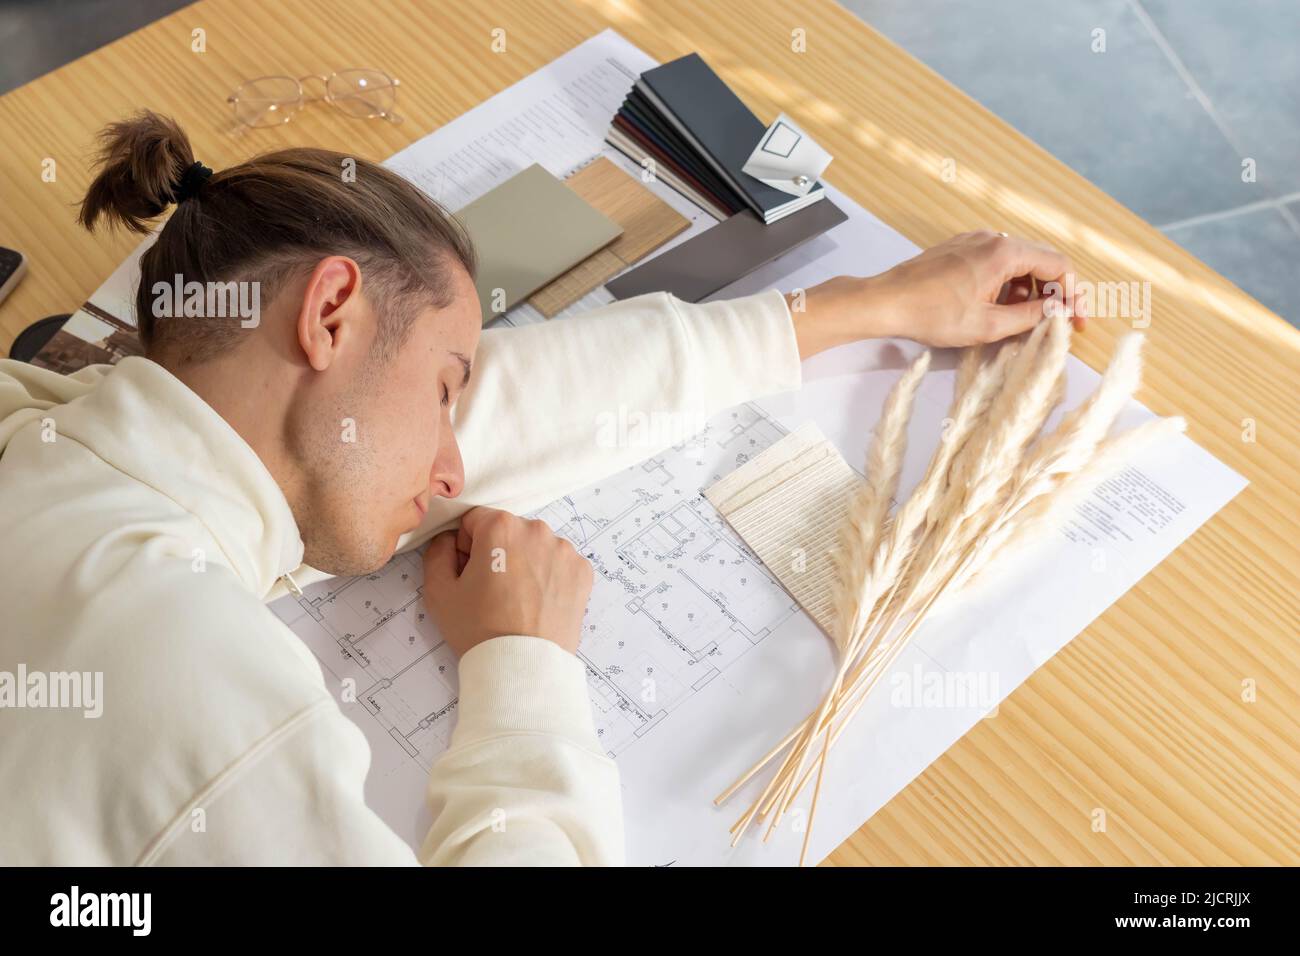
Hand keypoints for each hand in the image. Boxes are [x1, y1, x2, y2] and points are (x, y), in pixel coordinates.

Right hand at [423, 506, 592, 656]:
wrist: (523, 667)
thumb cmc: (480, 629)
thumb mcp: (439, 591)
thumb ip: (437, 552)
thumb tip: (448, 540)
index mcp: (501, 527)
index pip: (476, 520)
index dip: (467, 546)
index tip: (470, 573)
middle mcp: (537, 530)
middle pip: (508, 531)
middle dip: (498, 552)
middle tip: (493, 591)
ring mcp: (564, 550)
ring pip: (535, 547)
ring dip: (525, 563)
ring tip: (518, 600)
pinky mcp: (582, 571)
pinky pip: (559, 564)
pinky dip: (549, 577)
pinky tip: (538, 603)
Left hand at [787, 231, 1086, 356]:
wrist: (885, 302)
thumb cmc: (930, 314)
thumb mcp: (987, 325)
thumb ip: (1030, 317)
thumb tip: (1058, 312)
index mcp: (1004, 252)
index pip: (1058, 266)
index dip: (1073, 294)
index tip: (1076, 320)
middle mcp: (992, 238)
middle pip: (1039, 261)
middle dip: (1051, 293)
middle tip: (1054, 322)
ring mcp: (974, 240)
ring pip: (1017, 262)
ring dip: (1026, 291)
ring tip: (1019, 320)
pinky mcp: (959, 248)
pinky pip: (994, 262)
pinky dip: (1005, 284)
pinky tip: (994, 307)